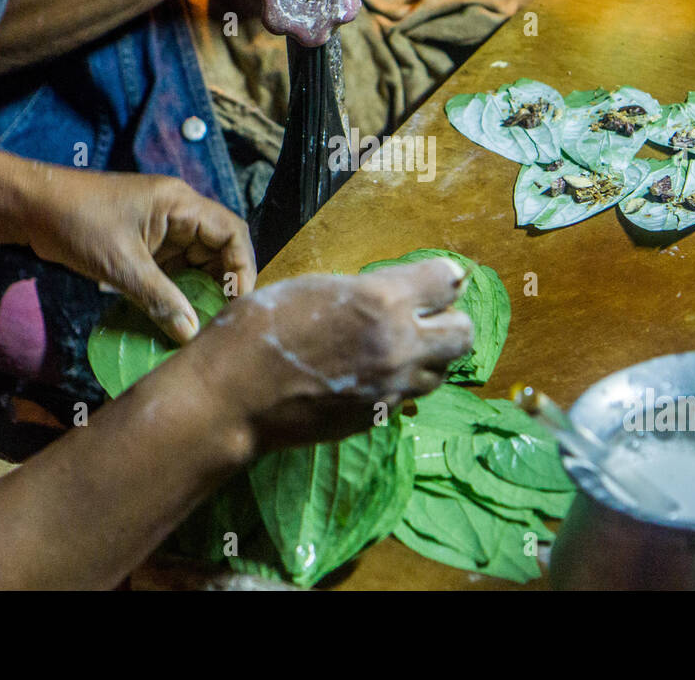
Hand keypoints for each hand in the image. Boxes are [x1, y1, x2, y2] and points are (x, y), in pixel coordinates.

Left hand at [20, 168, 255, 343]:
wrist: (31, 207)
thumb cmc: (78, 224)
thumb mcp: (121, 265)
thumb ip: (159, 299)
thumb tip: (191, 334)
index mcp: (181, 204)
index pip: (232, 234)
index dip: (242, 269)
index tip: (237, 305)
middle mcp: (178, 212)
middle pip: (218, 249)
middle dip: (220, 284)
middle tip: (217, 321)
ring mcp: (161, 226)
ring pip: (195, 260)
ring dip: (196, 290)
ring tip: (196, 324)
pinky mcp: (144, 241)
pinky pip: (172, 266)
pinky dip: (174, 290)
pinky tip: (170, 315)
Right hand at [182, 258, 473, 448]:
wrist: (232, 397)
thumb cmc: (259, 329)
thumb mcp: (315, 288)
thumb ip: (365, 291)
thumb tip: (395, 294)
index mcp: (381, 302)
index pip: (448, 281)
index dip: (442, 277)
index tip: (433, 280)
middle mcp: (398, 346)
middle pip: (462, 333)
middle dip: (448, 320)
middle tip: (424, 316)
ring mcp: (390, 387)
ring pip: (441, 371)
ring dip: (428, 356)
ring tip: (398, 346)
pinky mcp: (377, 417)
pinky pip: (409, 397)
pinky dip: (400, 384)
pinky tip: (372, 374)